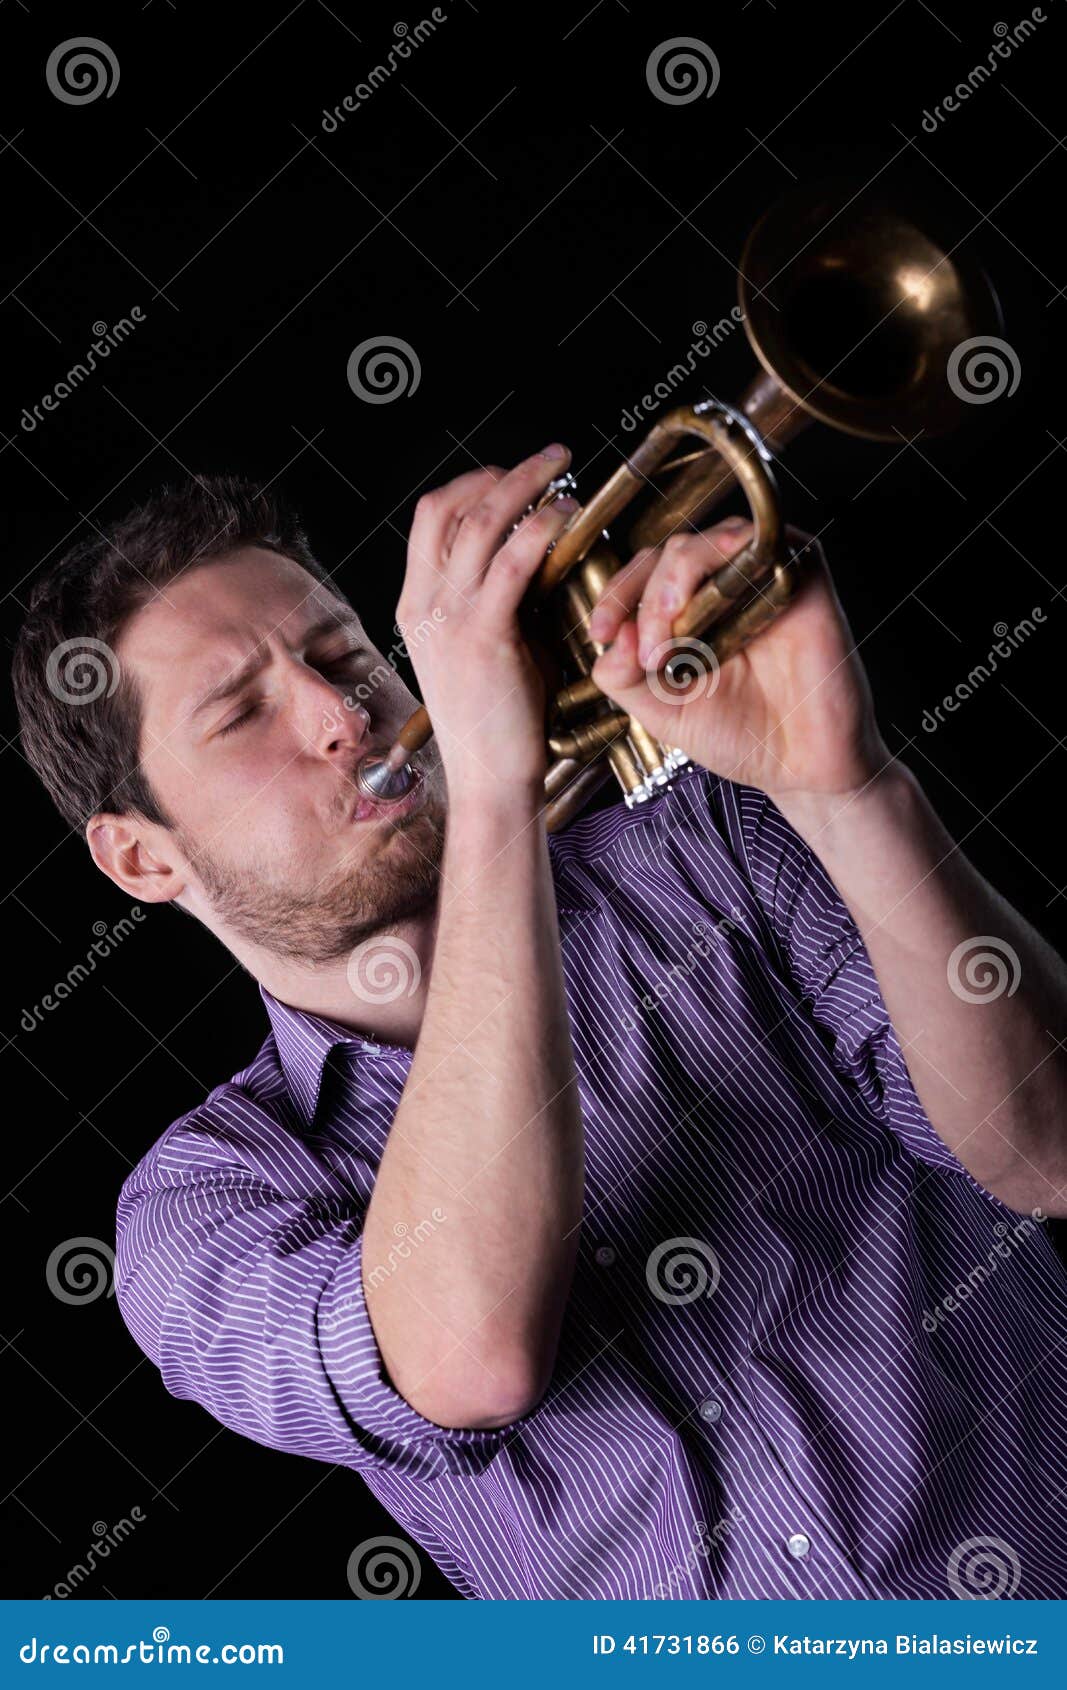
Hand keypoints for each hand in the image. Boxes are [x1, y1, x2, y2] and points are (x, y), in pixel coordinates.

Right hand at [397, 447, 576, 797]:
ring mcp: (448, 619)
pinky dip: (540, 527)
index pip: (431, 516)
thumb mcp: (482, 649)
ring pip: (481, 522)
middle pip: (450, 505)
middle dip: (504, 471)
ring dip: (527, 485)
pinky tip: (564, 516)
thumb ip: (494, 603)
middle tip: (551, 458)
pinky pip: (512, 561)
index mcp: (415, 606)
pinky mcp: (483, 636)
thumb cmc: (497, 723)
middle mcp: (424, 605)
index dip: (473, 482)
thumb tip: (534, 558)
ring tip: (563, 471)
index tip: (516, 475)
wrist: (488, 780)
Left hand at [587, 519, 890, 802]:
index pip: (643, 575)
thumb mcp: (663, 712)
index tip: (600, 633)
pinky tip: (707, 614)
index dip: (615, 596)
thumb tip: (608, 639)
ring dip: (672, 582)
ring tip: (666, 641)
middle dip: (642, 599)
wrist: (803, 766)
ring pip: (705, 541)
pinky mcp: (802, 574)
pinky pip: (759, 542)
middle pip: (668, 552)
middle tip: (647, 655)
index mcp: (692, 611)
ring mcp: (763, 577)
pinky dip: (723, 566)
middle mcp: (726, 587)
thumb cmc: (744, 736)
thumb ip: (623, 678)